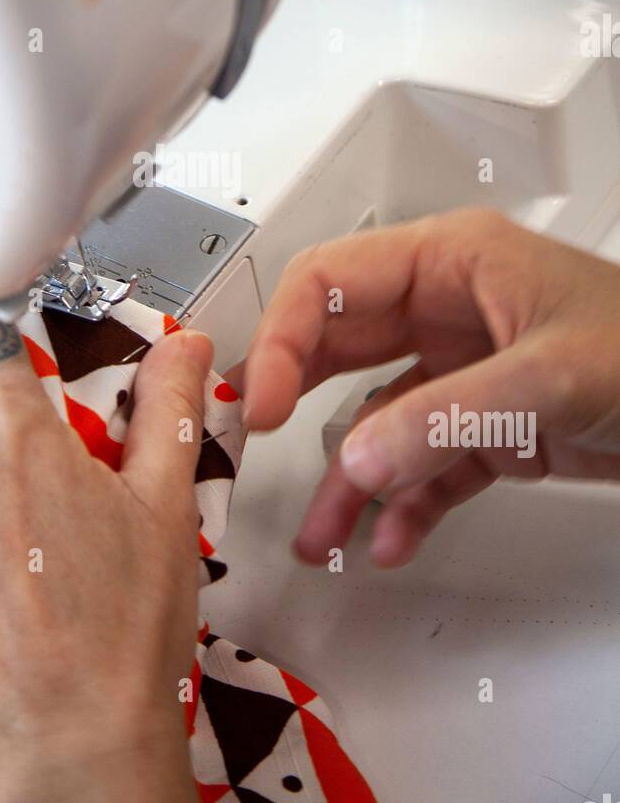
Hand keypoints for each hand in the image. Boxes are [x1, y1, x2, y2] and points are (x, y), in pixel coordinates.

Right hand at [241, 209, 619, 567]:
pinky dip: (405, 505)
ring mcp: (464, 369)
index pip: (332, 283)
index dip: (286, 339)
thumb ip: (445, 416)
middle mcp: (446, 309)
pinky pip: (424, 464)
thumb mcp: (549, 375)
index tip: (265, 406)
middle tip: (253, 451)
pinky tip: (392, 541)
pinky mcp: (489, 425)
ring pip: (377, 419)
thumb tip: (354, 460)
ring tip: (323, 536)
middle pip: (340, 349)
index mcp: (450, 261)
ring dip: (348, 478)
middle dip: (296, 404)